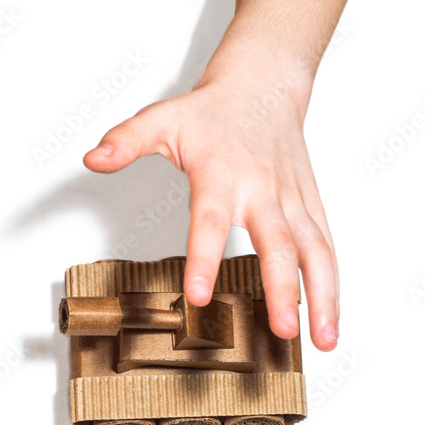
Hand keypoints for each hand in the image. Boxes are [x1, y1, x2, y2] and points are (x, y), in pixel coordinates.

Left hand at [83, 62, 338, 351]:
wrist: (264, 84)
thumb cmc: (212, 110)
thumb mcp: (161, 119)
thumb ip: (125, 141)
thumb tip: (93, 158)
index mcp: (222, 174)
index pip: (211, 221)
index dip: (205, 258)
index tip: (200, 296)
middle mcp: (262, 189)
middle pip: (278, 243)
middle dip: (281, 289)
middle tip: (282, 331)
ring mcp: (292, 200)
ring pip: (315, 251)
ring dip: (322, 297)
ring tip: (322, 340)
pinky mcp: (310, 205)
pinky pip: (326, 248)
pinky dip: (331, 284)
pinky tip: (328, 320)